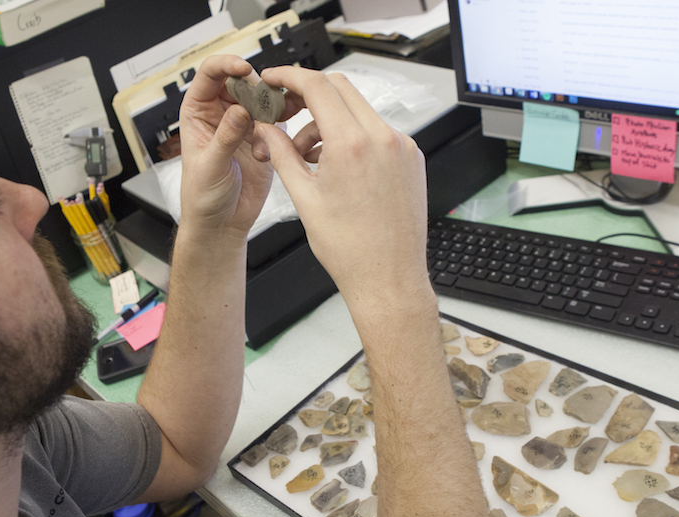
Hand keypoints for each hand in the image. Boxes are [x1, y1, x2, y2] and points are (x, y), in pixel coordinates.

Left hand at [177, 56, 277, 234]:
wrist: (221, 224)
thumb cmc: (202, 196)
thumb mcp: (210, 165)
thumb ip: (226, 136)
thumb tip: (239, 109)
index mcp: (198, 112)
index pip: (210, 74)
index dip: (226, 65)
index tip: (243, 70)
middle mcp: (221, 114)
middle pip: (241, 82)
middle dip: (255, 87)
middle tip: (264, 102)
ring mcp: (244, 125)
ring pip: (262, 99)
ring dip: (271, 107)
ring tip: (272, 124)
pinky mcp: (263, 139)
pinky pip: (277, 121)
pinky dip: (280, 127)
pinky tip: (271, 146)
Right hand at [254, 67, 430, 310]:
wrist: (388, 278)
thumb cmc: (351, 249)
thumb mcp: (304, 198)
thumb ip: (282, 154)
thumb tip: (266, 130)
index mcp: (352, 145)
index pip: (318, 86)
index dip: (290, 76)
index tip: (275, 79)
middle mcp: (383, 139)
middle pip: (341, 89)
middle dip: (309, 96)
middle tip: (289, 113)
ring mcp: (402, 147)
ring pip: (359, 111)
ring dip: (330, 122)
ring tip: (310, 157)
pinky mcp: (412, 158)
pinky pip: (378, 131)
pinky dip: (353, 137)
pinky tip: (337, 166)